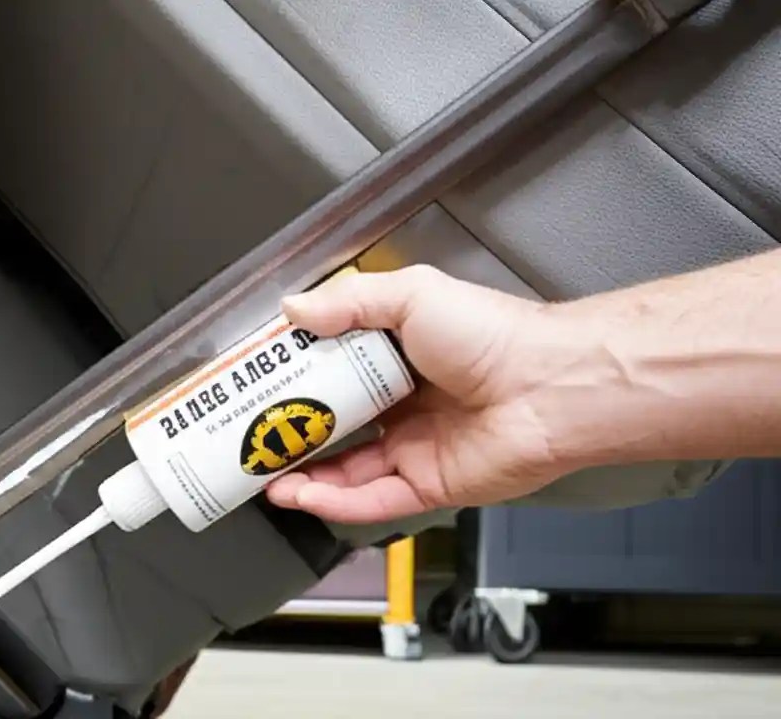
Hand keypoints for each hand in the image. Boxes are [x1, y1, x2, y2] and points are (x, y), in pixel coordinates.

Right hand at [266, 265, 590, 523]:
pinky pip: (371, 500)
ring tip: (261, 472)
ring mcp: (415, 449)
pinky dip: (331, 501)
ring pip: (346, 470)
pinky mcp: (427, 487)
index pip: (335, 373)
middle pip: (335, 427)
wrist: (547, 384)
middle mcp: (406, 406)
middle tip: (250, 434)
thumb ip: (348, 301)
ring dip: (302, 475)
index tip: (258, 383)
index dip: (296, 380)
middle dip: (290, 434)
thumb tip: (292, 309)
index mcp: (401, 357)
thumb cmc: (492, 335)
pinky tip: (297, 494)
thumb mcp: (412, 295)